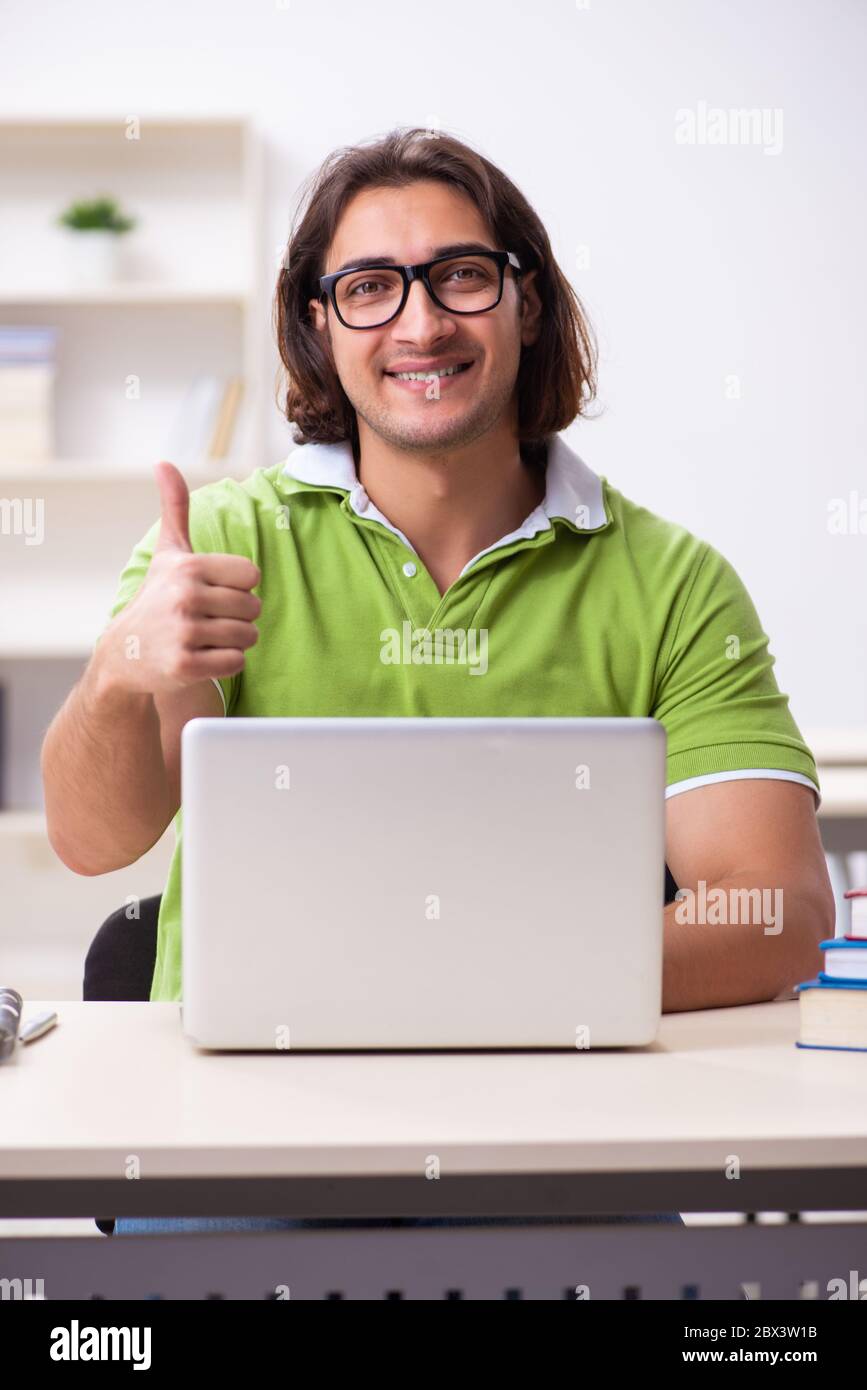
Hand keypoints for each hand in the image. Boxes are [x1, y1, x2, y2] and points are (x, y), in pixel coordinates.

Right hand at [99, 460, 260, 694]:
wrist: (124, 653)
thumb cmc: (156, 597)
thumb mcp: (168, 553)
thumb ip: (174, 508)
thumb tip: (163, 462)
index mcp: (189, 567)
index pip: (252, 576)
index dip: (239, 586)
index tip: (215, 591)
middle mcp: (185, 598)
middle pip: (254, 608)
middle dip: (239, 616)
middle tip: (211, 619)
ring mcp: (184, 634)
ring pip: (248, 636)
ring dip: (235, 640)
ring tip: (207, 638)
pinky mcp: (185, 666)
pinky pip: (236, 662)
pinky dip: (227, 662)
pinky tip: (204, 656)